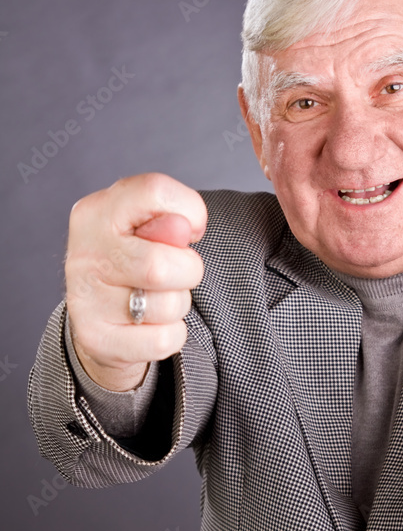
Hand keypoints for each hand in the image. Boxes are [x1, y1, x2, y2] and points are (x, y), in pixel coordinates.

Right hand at [65, 173, 207, 391]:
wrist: (100, 318)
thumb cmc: (135, 260)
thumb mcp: (148, 227)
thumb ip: (169, 217)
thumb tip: (182, 228)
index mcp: (95, 212)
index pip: (155, 191)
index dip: (190, 210)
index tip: (190, 228)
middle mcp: (84, 254)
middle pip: (162, 264)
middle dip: (188, 270)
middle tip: (177, 272)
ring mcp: (86, 299)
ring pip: (168, 305)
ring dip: (179, 304)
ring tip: (158, 297)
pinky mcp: (97, 339)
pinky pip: (164, 340)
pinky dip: (172, 334)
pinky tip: (152, 325)